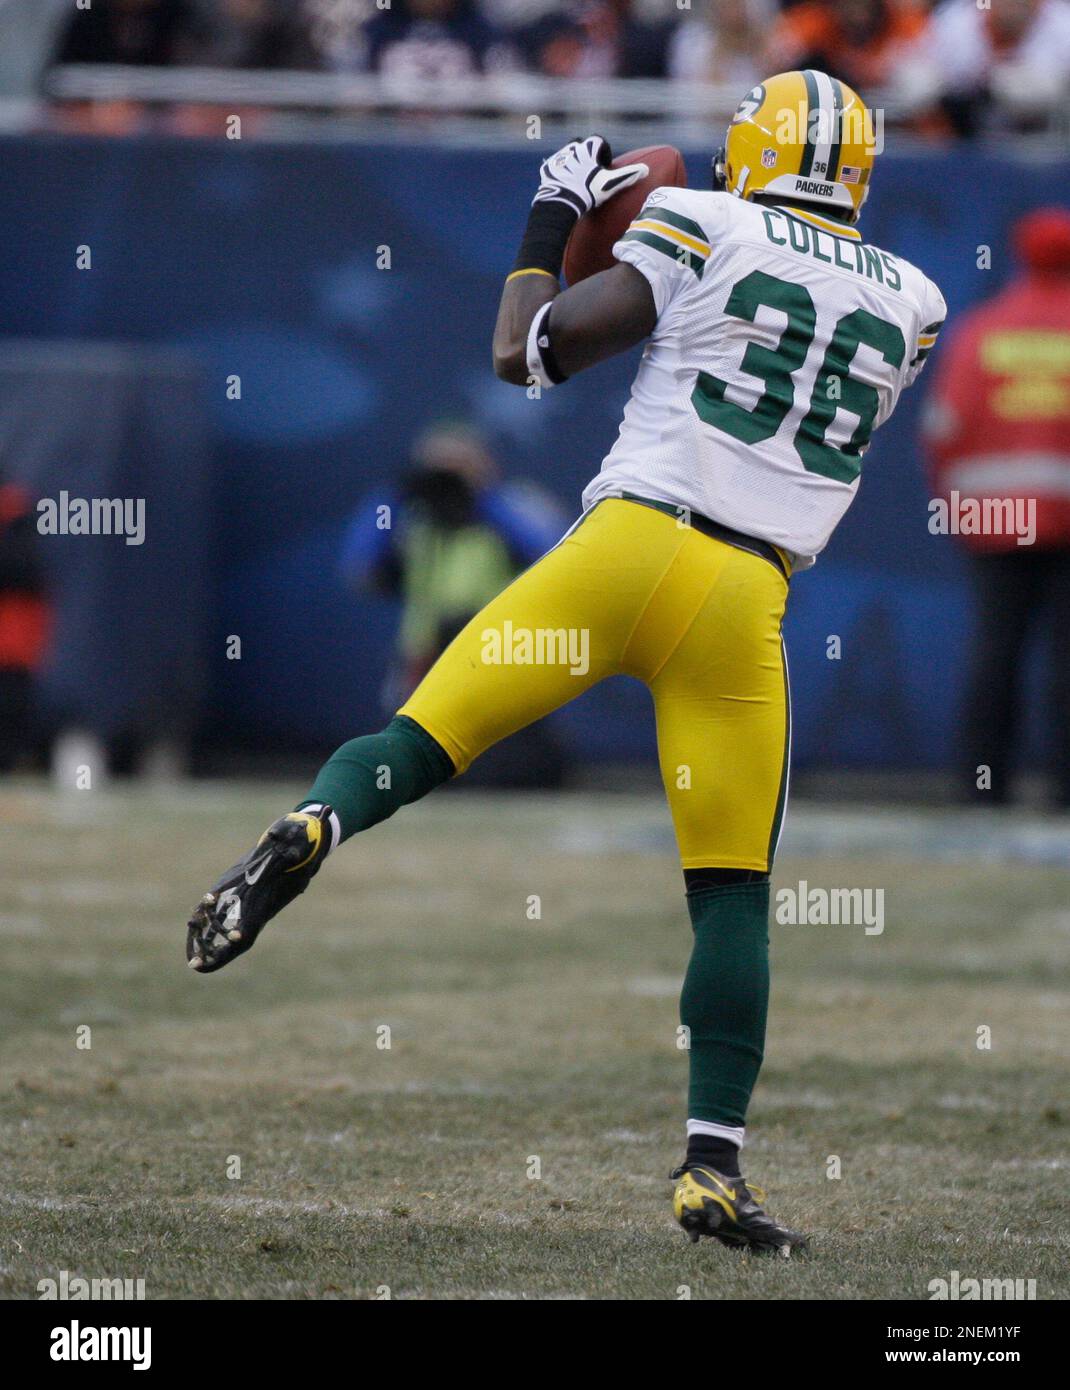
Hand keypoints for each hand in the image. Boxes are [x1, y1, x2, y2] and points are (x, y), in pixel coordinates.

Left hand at [532, 136, 647, 217]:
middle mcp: (572, 148)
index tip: (604, 165)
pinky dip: (559, 173)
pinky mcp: (547, 169)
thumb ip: (628, 175)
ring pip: (566, 155)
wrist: (562, 201)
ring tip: (576, 179)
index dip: (603, 151)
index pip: (598, 141)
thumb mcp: (611, 183)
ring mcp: (558, 158)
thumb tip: (646, 170)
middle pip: (580, 145)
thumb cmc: (588, 191)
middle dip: (585, 154)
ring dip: (572, 163)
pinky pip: (554, 167)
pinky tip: (563, 184)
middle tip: (589, 171)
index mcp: (588, 149)